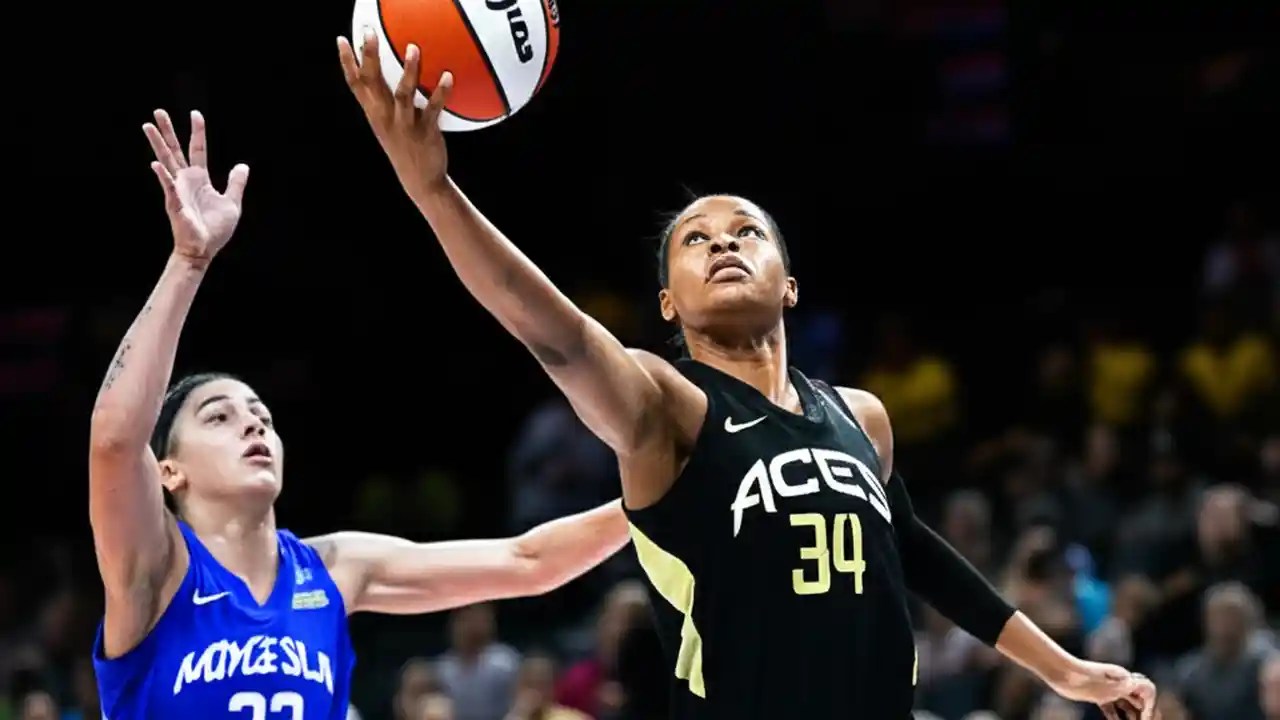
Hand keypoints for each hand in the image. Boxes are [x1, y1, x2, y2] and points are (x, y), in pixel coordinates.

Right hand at [142, 110, 248, 266]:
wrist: (204, 250)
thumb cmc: (215, 229)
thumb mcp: (232, 202)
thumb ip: (236, 183)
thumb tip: (243, 165)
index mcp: (200, 179)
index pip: (198, 149)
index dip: (197, 132)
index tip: (195, 114)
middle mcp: (186, 181)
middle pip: (175, 150)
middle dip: (168, 131)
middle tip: (158, 111)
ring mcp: (177, 190)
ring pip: (166, 162)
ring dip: (158, 144)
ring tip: (148, 125)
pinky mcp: (174, 203)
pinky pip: (168, 187)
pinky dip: (163, 176)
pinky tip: (155, 165)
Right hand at [337, 30, 453, 197]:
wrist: (420, 181)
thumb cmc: (405, 146)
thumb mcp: (388, 124)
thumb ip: (386, 101)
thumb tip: (390, 73)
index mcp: (375, 114)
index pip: (356, 85)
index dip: (348, 62)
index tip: (342, 40)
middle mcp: (385, 118)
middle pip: (373, 83)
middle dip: (370, 57)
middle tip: (369, 33)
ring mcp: (404, 125)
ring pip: (403, 94)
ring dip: (409, 70)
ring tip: (413, 48)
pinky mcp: (425, 132)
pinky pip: (433, 109)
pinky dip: (441, 91)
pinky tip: (448, 75)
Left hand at [1048, 660, 1156, 719]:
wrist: (1059, 671)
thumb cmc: (1082, 678)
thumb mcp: (1107, 687)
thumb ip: (1129, 688)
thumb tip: (1151, 687)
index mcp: (1124, 678)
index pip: (1149, 692)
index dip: (1151, 707)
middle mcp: (1119, 682)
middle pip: (1138, 699)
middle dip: (1143, 714)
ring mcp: (1108, 688)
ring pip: (1126, 705)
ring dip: (1131, 717)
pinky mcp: (1096, 694)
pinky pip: (1111, 707)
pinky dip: (1116, 717)